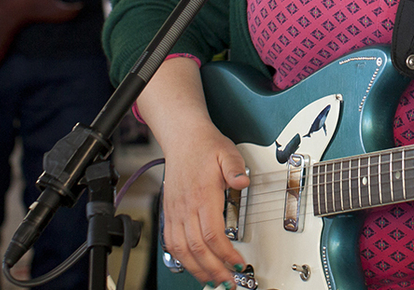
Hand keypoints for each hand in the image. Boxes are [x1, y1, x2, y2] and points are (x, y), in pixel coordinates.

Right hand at [158, 123, 252, 283]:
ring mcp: (175, 211)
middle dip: (213, 269)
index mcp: (202, 195)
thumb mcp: (228, 152)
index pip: (211, 233)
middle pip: (197, 248)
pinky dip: (182, 259)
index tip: (238, 263)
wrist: (182, 137)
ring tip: (213, 280)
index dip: (224, 253)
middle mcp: (186, 207)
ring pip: (182, 250)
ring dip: (197, 268)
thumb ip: (236, 168)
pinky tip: (193, 266)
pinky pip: (172, 242)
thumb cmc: (205, 146)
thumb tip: (242, 182)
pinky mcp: (170, 213)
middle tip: (229, 281)